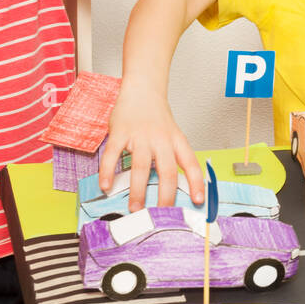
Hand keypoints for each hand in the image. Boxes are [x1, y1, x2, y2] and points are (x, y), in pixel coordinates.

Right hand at [98, 82, 204, 213]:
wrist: (143, 90)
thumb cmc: (157, 118)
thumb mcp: (172, 135)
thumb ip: (172, 158)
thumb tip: (176, 188)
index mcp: (177, 141)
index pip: (190, 164)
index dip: (196, 183)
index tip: (198, 200)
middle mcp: (161, 139)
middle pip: (167, 170)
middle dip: (165, 195)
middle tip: (161, 213)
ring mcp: (140, 136)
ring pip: (140, 167)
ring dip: (137, 190)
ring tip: (135, 208)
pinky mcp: (120, 132)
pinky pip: (113, 155)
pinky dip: (108, 172)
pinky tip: (106, 186)